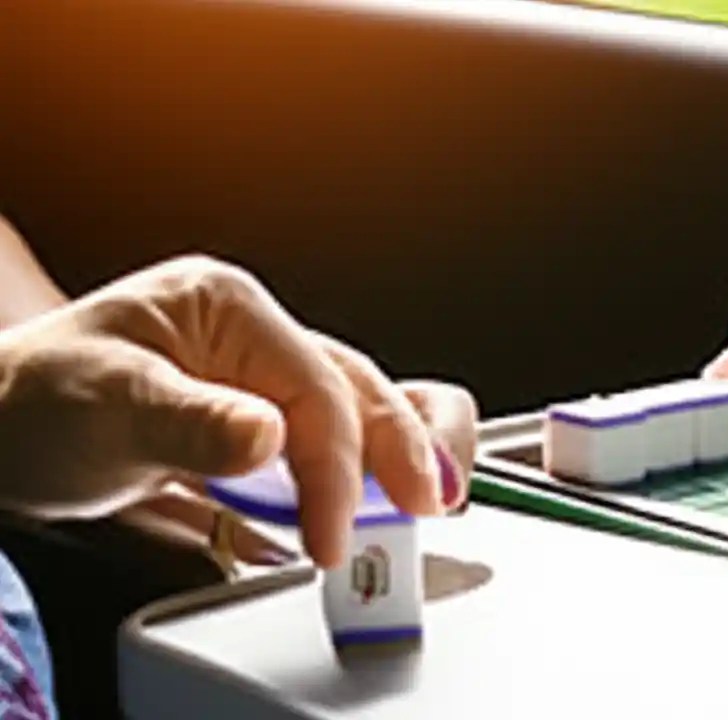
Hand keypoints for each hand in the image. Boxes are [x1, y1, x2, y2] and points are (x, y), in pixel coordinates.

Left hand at [0, 256, 477, 567]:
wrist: (3, 430)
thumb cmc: (37, 401)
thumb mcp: (104, 406)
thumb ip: (191, 422)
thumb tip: (273, 437)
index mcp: (230, 307)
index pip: (315, 386)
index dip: (337, 465)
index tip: (332, 536)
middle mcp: (260, 337)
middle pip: (361, 387)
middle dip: (400, 450)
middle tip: (425, 510)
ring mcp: (268, 378)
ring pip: (367, 406)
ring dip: (403, 450)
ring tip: (432, 497)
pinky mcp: (268, 422)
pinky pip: (341, 437)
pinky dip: (371, 467)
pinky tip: (387, 496)